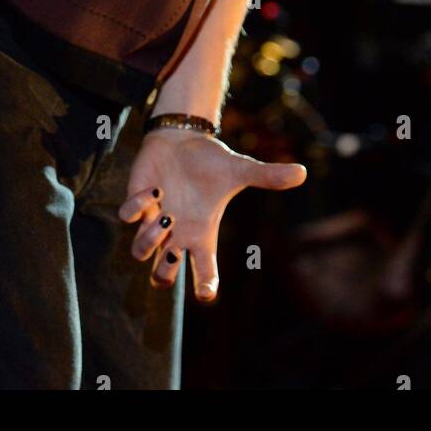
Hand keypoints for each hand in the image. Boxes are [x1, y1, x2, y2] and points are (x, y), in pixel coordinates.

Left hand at [118, 130, 306, 301]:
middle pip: (163, 277)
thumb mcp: (241, 169)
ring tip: (165, 215)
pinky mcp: (136, 200)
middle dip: (164, 273)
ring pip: (140, 252)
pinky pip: (127, 217)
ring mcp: (154, 219)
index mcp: (202, 234)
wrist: (184, 137)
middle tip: (174, 251)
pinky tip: (153, 190)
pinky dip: (136, 208)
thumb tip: (303, 172)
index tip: (206, 293)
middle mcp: (177, 233)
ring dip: (150, 240)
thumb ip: (269, 177)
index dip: (204, 287)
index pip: (203, 273)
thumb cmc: (212, 160)